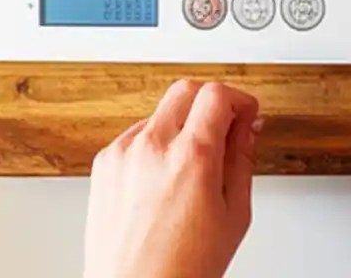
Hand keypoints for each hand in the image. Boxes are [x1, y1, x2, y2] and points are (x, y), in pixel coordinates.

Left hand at [84, 80, 261, 277]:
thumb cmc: (182, 269)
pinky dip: (155, 145)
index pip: (217, 94)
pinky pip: (135, 136)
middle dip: (211, 102)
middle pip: (186, 90)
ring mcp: (122, 155)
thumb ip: (242, 160)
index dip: (240, 100)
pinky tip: (166, 177)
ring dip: (181, 125)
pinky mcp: (103, 166)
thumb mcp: (234, 214)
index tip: (246, 115)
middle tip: (225, 127)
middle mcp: (151, 148)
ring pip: (160, 112)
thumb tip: (247, 129)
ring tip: (194, 164)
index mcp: (191, 157)